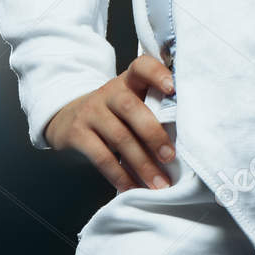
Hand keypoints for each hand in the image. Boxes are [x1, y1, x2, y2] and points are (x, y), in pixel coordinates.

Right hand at [44, 55, 176, 192]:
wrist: (67, 117)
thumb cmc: (115, 112)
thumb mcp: (131, 100)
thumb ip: (154, 108)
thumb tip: (187, 140)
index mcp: (129, 81)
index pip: (142, 66)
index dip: (157, 74)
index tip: (173, 87)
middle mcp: (109, 93)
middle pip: (131, 107)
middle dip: (154, 135)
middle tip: (170, 157)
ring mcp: (91, 112)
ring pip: (119, 137)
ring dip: (142, 164)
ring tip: (159, 184)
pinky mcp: (77, 134)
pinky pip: (101, 157)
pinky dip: (119, 175)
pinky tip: (133, 187)